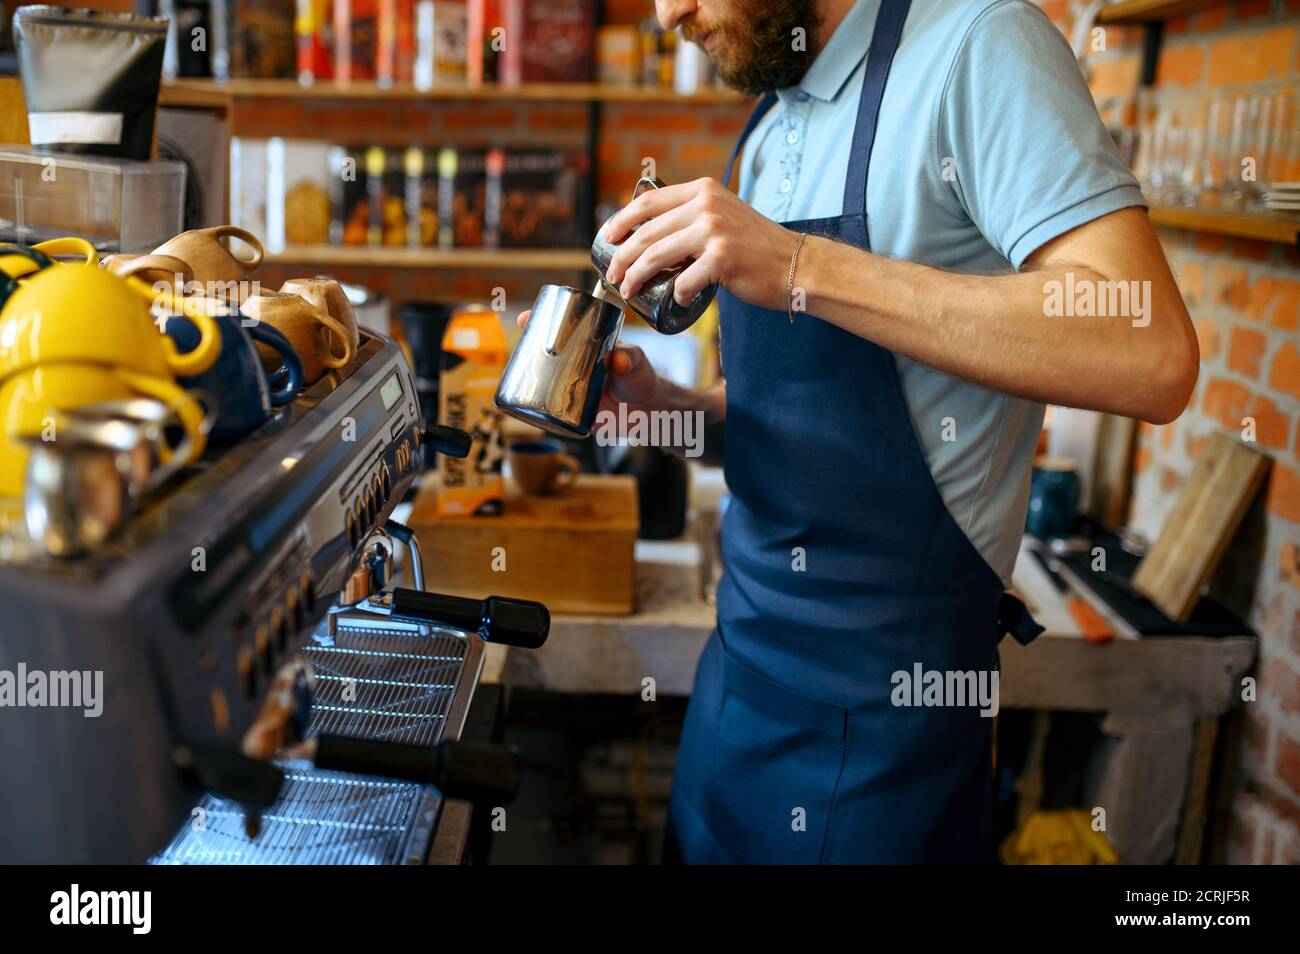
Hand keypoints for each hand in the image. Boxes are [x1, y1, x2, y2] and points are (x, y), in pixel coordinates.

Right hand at [516, 310, 660, 417]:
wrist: (647, 410)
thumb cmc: (640, 378)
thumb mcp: (635, 362)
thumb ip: (630, 360)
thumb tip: (617, 360)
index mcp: (585, 345)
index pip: (559, 329)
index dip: (540, 322)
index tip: (526, 317)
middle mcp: (573, 364)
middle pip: (542, 353)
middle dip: (526, 347)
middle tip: (520, 345)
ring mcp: (569, 387)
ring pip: (540, 381)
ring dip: (525, 377)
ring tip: (516, 373)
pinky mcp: (570, 412)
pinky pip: (547, 410)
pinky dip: (533, 409)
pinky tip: (521, 406)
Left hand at [601, 177, 798, 311]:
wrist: (797, 264)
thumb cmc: (757, 248)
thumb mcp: (723, 217)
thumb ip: (691, 218)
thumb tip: (650, 237)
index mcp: (702, 191)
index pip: (646, 202)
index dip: (620, 221)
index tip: (607, 239)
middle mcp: (705, 205)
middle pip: (645, 232)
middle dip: (622, 257)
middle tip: (613, 276)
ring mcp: (713, 230)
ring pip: (656, 256)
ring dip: (637, 278)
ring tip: (630, 292)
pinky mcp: (722, 258)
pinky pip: (683, 282)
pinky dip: (676, 295)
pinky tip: (679, 301)